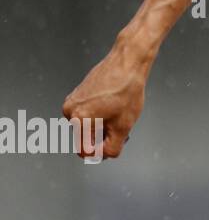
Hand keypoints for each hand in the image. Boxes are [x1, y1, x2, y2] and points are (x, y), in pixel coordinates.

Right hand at [62, 41, 149, 159]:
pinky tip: (112, 104)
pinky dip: (99, 114)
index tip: (112, 148)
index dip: (100, 153)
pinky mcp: (77, 94)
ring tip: (118, 112)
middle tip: (120, 126)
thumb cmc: (126, 91)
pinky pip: (87, 112)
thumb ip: (112, 147)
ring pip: (87, 124)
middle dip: (102, 136)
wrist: (127, 63)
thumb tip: (103, 155)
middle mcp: (70, 111)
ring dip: (101, 125)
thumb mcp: (124, 126)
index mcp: (79, 120)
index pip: (84, 150)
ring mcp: (72, 101)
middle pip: (85, 137)